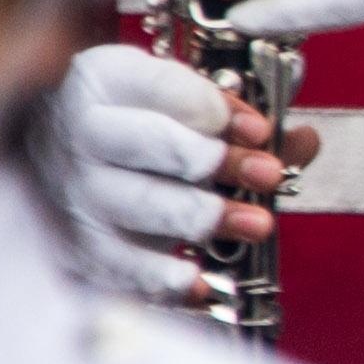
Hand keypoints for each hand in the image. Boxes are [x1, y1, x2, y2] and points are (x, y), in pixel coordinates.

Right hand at [57, 47, 275, 271]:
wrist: (61, 153)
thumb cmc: (137, 123)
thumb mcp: (180, 100)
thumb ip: (242, 120)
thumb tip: (302, 142)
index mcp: (106, 80)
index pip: (161, 88)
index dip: (214, 109)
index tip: (260, 129)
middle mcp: (82, 132)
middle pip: (146, 144)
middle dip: (212, 161)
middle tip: (267, 174)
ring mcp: (73, 189)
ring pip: (137, 205)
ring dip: (203, 217)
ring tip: (257, 224)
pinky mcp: (77, 243)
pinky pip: (116, 266)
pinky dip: (160, 278)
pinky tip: (200, 283)